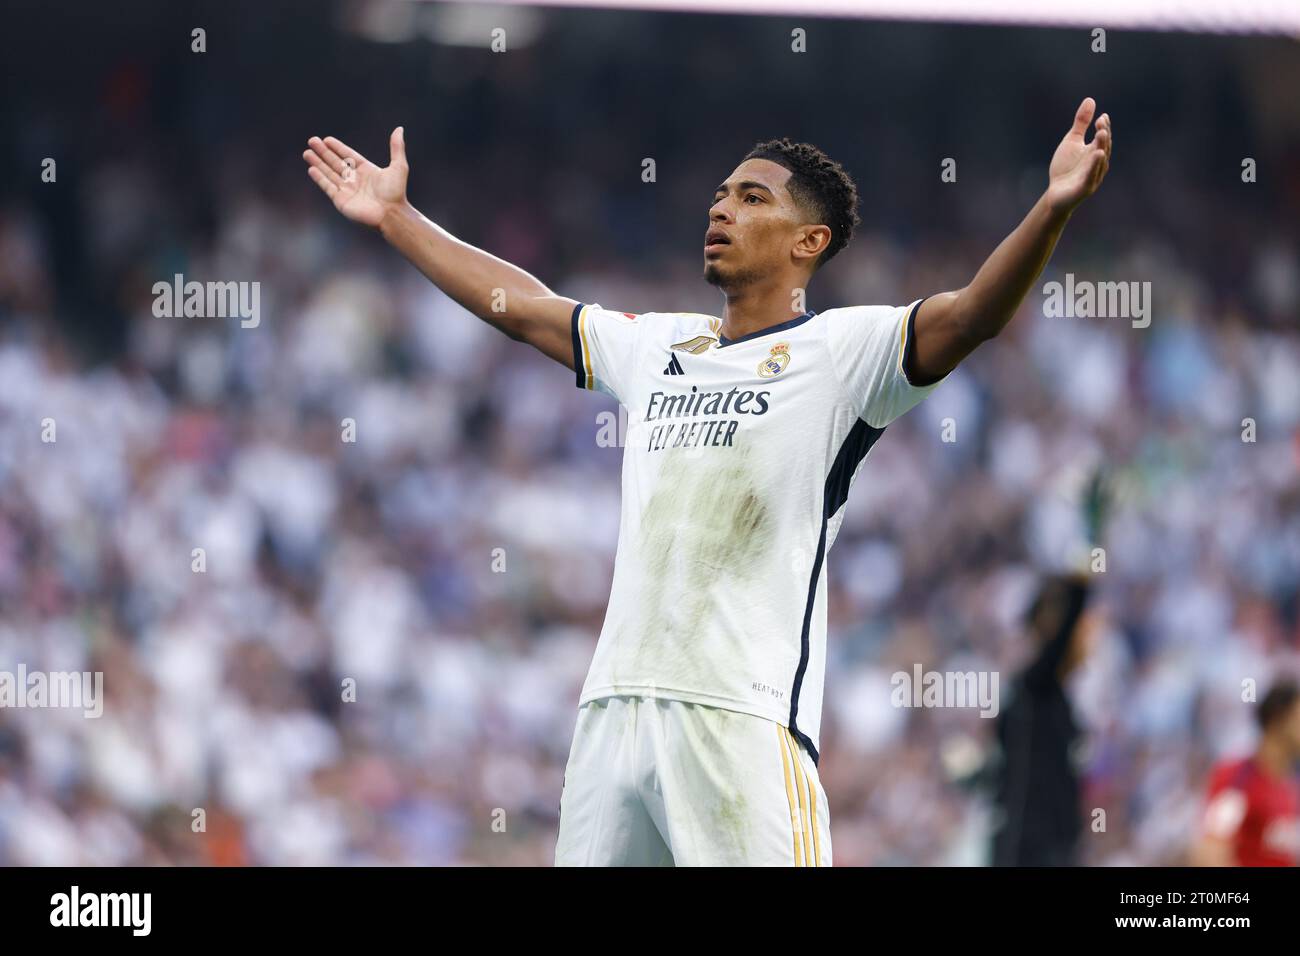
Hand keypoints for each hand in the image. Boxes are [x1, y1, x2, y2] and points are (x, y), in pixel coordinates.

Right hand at [303, 127, 408, 227]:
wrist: (391, 214)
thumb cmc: (396, 192)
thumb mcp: (398, 166)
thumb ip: (396, 147)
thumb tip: (399, 129)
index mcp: (367, 170)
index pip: (348, 156)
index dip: (337, 147)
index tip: (327, 139)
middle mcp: (356, 179)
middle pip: (336, 163)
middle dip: (323, 152)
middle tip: (312, 141)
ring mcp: (347, 190)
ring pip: (329, 173)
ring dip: (318, 163)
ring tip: (307, 153)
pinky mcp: (341, 201)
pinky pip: (327, 187)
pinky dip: (319, 178)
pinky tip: (311, 169)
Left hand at [1046, 98, 1111, 214]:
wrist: (1055, 193)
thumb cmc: (1066, 167)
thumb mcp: (1072, 141)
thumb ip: (1081, 123)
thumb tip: (1090, 100)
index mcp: (1095, 151)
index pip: (1102, 138)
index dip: (1103, 127)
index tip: (1102, 116)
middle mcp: (1098, 163)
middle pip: (1103, 147)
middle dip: (1103, 136)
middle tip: (1101, 123)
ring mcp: (1093, 176)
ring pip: (1099, 161)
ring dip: (1101, 148)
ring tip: (1101, 135)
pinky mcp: (1085, 188)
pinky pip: (1091, 176)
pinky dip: (1094, 166)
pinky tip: (1097, 154)